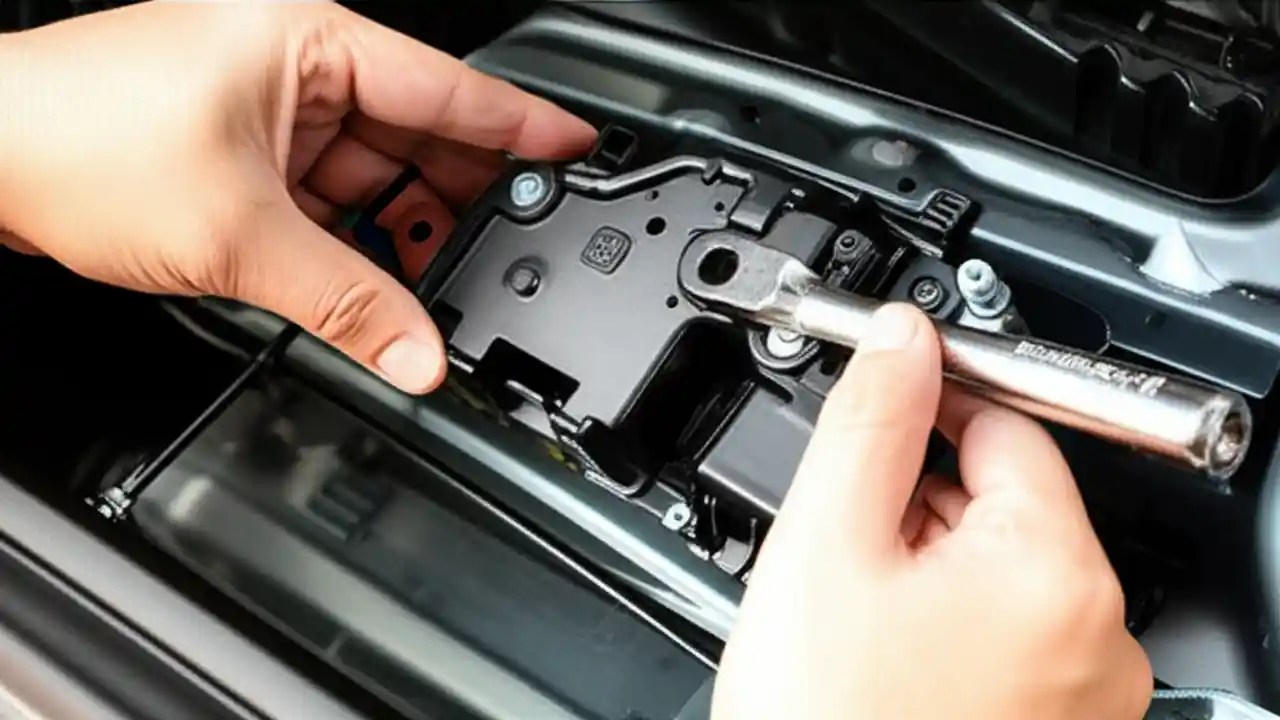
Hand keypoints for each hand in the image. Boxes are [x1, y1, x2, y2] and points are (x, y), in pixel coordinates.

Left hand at [0, 2, 595, 392]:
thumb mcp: (239, 236)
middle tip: (499, 262)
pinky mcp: (245, 149)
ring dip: (396, 235)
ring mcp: (272, 108)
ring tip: (421, 290)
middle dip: (456, 204)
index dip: (524, 128)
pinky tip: (364, 282)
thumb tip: (419, 352)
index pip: (451, 89)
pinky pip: (328, 197)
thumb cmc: (73, 142)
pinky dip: (349, 241)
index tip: (581, 152)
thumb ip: (347, 302)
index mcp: (312, 39)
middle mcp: (298, 63)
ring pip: (372, 178)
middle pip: (418, 140)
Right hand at [712, 304, 1152, 719]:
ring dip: (923, 563)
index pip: (1008, 424)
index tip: (881, 394)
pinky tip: (880, 657)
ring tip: (852, 617)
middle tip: (841, 541)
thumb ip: (868, 422)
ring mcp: (1085, 695)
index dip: (930, 398)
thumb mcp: (826, 548)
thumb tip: (897, 340)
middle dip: (917, 497)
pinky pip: (1005, 635)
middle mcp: (1099, 637)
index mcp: (1056, 574)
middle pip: (1003, 500)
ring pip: (996, 571)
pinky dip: (943, 622)